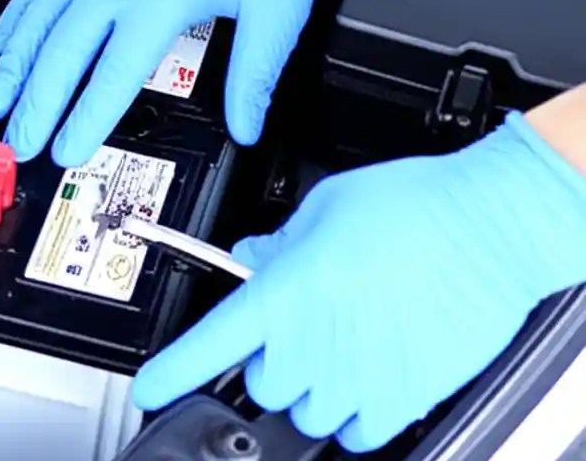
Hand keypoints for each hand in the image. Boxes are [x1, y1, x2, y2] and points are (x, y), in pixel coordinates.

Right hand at [0, 0, 339, 165]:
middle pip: (61, 51)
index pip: (112, 75)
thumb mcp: (277, 9)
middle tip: (18, 141)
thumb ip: (254, 76)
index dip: (84, 119)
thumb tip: (246, 128)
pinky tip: (2, 43)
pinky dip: (17, 16)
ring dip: (12, 65)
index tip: (65, 152)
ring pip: (39, 17)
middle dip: (34, 103)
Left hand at [131, 113, 585, 451]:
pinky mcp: (401, 399)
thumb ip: (278, 242)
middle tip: (305, 328)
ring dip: (316, 388)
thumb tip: (254, 254)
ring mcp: (355, 377)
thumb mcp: (323, 206)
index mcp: (281, 293)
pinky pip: (358, 433)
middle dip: (274, 361)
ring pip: (307, 411)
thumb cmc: (413, 206)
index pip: (205, 346)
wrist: (489, 225)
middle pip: (261, 384)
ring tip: (348, 345)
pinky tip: (373, 374)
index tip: (149, 390)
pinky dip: (358, 413)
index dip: (168, 375)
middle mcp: (310, 344)